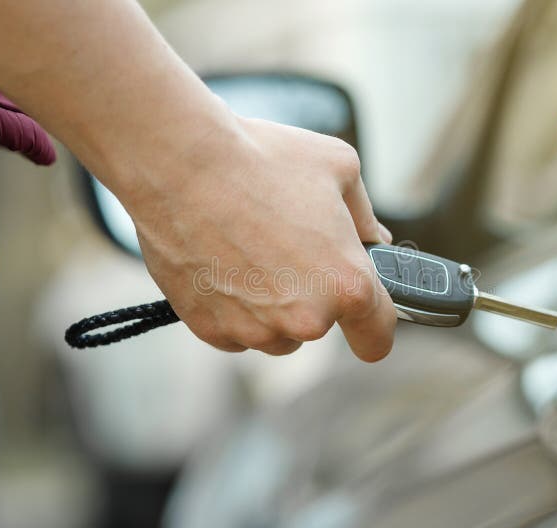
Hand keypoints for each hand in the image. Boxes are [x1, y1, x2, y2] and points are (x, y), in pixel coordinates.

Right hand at [125, 116, 396, 360]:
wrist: (179, 163)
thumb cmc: (262, 160)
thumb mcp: (340, 170)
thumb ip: (366, 219)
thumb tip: (373, 242)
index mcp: (348, 285)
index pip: (377, 339)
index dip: (374, 324)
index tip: (364, 314)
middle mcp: (306, 320)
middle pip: (321, 329)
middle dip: (314, 296)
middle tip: (289, 247)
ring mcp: (256, 330)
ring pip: (277, 333)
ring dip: (273, 306)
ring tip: (251, 249)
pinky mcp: (211, 331)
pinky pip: (236, 330)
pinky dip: (234, 307)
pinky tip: (223, 262)